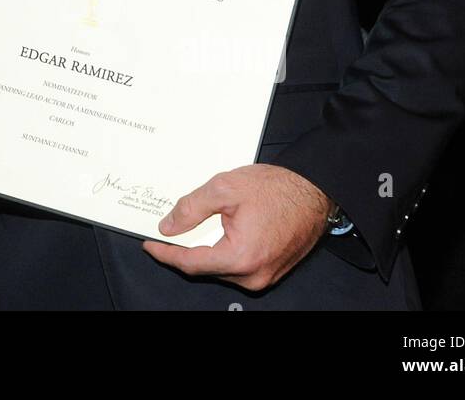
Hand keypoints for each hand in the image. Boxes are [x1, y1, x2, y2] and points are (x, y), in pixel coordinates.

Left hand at [141, 163, 332, 291]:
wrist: (314, 191)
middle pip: (204, 268)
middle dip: (183, 250)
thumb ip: (191, 208)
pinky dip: (222, 251)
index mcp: (241, 258)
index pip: (190, 263)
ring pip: (220, 268)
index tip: (150, 244)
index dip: (166, 254)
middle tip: (167, 231)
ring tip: (192, 228)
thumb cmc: (278, 188)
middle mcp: (253, 275)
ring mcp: (264, 276)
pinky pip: (237, 266)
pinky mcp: (271, 270)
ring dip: (204, 250)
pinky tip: (216, 233)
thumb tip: (169, 226)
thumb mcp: (225, 188)